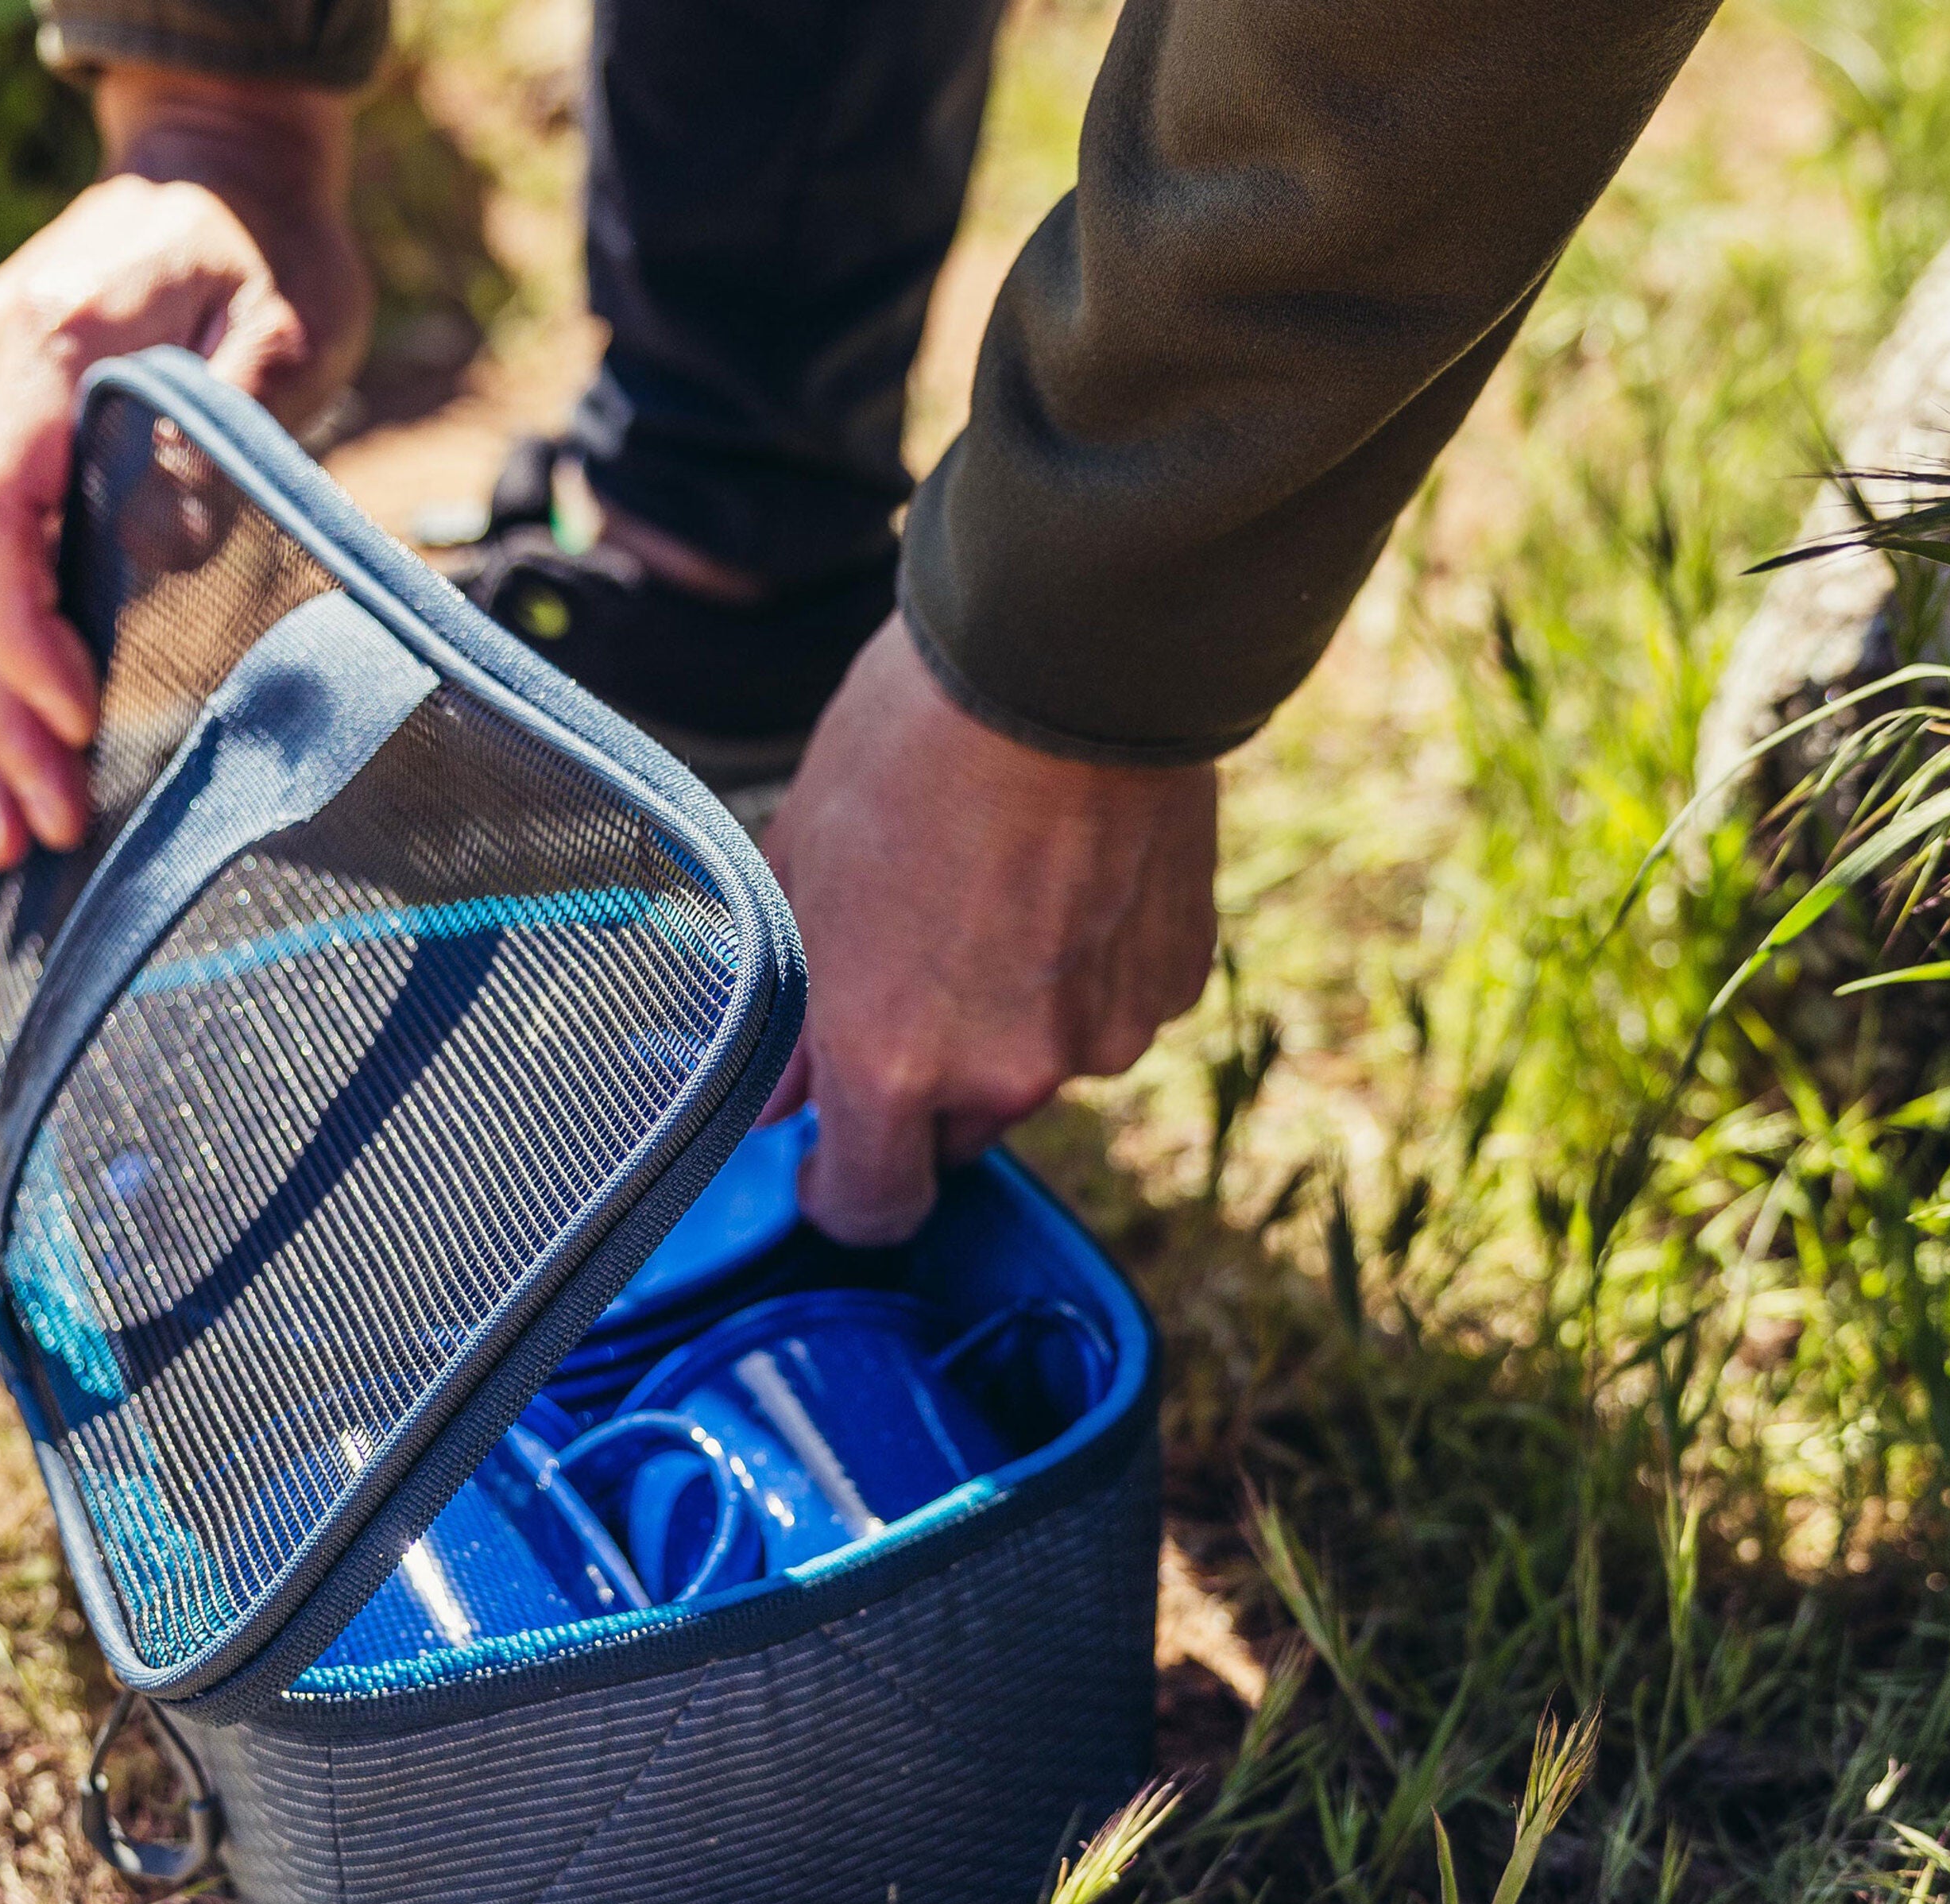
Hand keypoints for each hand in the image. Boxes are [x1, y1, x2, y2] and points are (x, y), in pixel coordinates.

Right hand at [0, 68, 370, 869]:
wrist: (223, 166)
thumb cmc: (269, 248)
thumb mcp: (277, 326)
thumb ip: (221, 431)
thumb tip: (167, 556)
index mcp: (41, 350)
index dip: (26, 631)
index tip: (79, 721)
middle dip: (5, 714)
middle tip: (52, 828)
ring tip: (16, 839)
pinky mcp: (4, 452)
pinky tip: (13, 770)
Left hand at [759, 618, 1217, 1243]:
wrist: (1067, 650)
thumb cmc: (907, 742)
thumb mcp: (803, 867)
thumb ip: (788, 1006)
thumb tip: (776, 1099)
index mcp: (889, 1057)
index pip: (871, 1207)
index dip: (843, 1191)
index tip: (828, 1156)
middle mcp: (1002, 1073)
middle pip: (955, 1132)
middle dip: (927, 1082)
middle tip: (912, 966)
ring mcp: (1101, 1034)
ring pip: (1041, 1069)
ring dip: (1013, 1019)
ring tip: (997, 893)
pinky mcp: (1174, 985)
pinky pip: (1114, 1009)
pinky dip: (1089, 972)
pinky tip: (1068, 877)